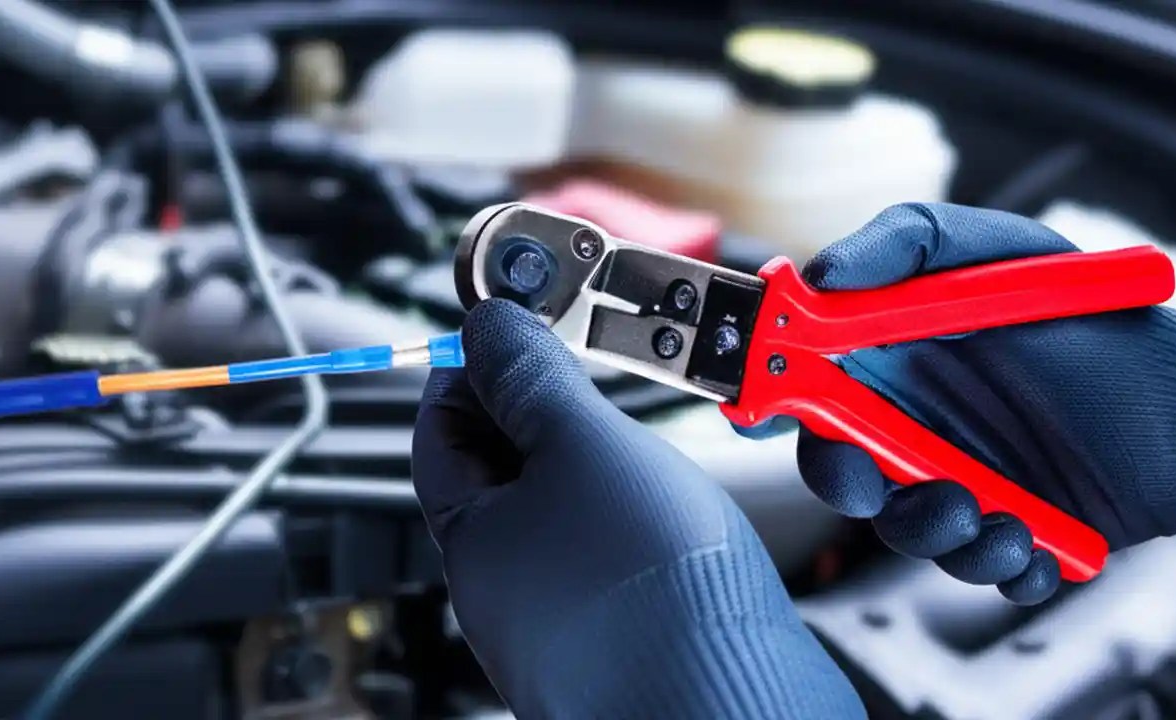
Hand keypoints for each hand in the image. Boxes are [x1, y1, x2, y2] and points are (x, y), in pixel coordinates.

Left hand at [412, 299, 863, 718]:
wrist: (735, 706)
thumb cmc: (651, 597)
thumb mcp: (585, 448)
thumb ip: (532, 380)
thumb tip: (488, 324)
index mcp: (471, 539)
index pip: (440, 430)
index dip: (472, 367)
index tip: (513, 326)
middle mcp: (505, 585)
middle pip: (499, 469)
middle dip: (538, 409)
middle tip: (585, 366)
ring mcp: (561, 614)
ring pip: (559, 510)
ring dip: (590, 461)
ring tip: (635, 440)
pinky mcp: (619, 632)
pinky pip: (605, 552)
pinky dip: (627, 513)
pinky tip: (668, 509)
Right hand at [794, 203, 1175, 604]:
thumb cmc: (1092, 321)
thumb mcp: (996, 253)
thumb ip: (903, 244)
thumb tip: (819, 277)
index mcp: (894, 362)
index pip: (806, 386)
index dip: (774, 400)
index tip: (767, 414)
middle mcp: (915, 424)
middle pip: (840, 470)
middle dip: (852, 484)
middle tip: (879, 480)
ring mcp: (958, 481)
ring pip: (906, 531)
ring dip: (937, 532)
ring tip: (992, 515)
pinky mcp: (1008, 531)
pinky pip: (982, 570)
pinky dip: (1001, 566)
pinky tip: (1032, 539)